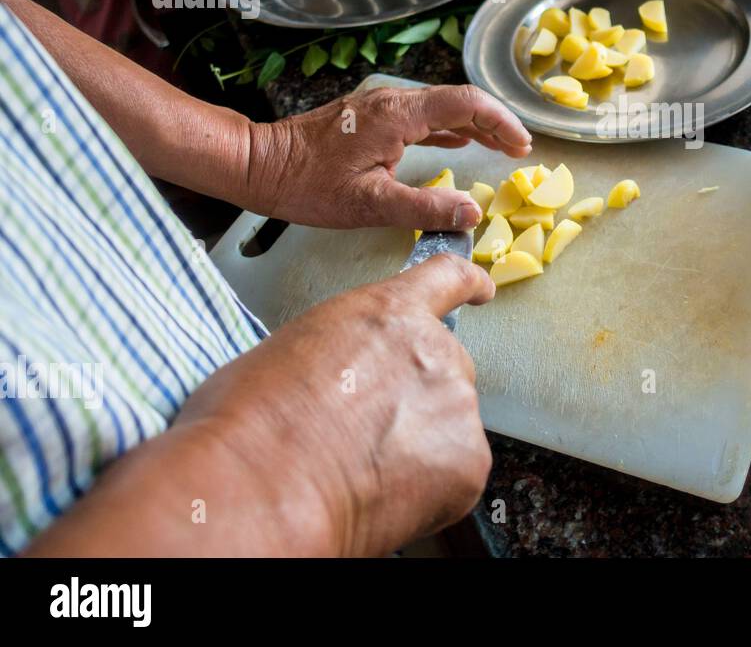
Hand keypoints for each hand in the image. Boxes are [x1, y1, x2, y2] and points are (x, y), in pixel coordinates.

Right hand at [27, 253, 497, 556]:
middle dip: (416, 396)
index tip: (480, 288)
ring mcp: (456, 404)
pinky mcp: (469, 460)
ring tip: (361, 468)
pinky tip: (382, 494)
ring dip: (420, 443)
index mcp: (386, 313)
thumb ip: (339, 350)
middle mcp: (433, 349)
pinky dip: (430, 489)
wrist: (258, 488)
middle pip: (444, 367)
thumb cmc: (248, 425)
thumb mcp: (289, 351)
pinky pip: (457, 473)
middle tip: (366, 432)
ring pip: (449, 423)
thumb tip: (333, 376)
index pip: (446, 279)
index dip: (468, 283)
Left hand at [245, 85, 530, 230]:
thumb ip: (425, 207)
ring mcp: (381, 107)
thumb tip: (473, 212)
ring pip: (441, 107)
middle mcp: (393, 102)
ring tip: (501, 148)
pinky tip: (459, 144)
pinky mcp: (371, 118)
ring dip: (474, 125)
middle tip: (520, 150)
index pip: (465, 104)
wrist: (259, 165)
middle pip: (458, 101)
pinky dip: (449, 129)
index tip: (521, 146)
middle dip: (494, 123)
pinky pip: (422, 117)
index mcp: (398, 115)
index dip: (500, 122)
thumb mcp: (369, 204)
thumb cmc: (308, 185)